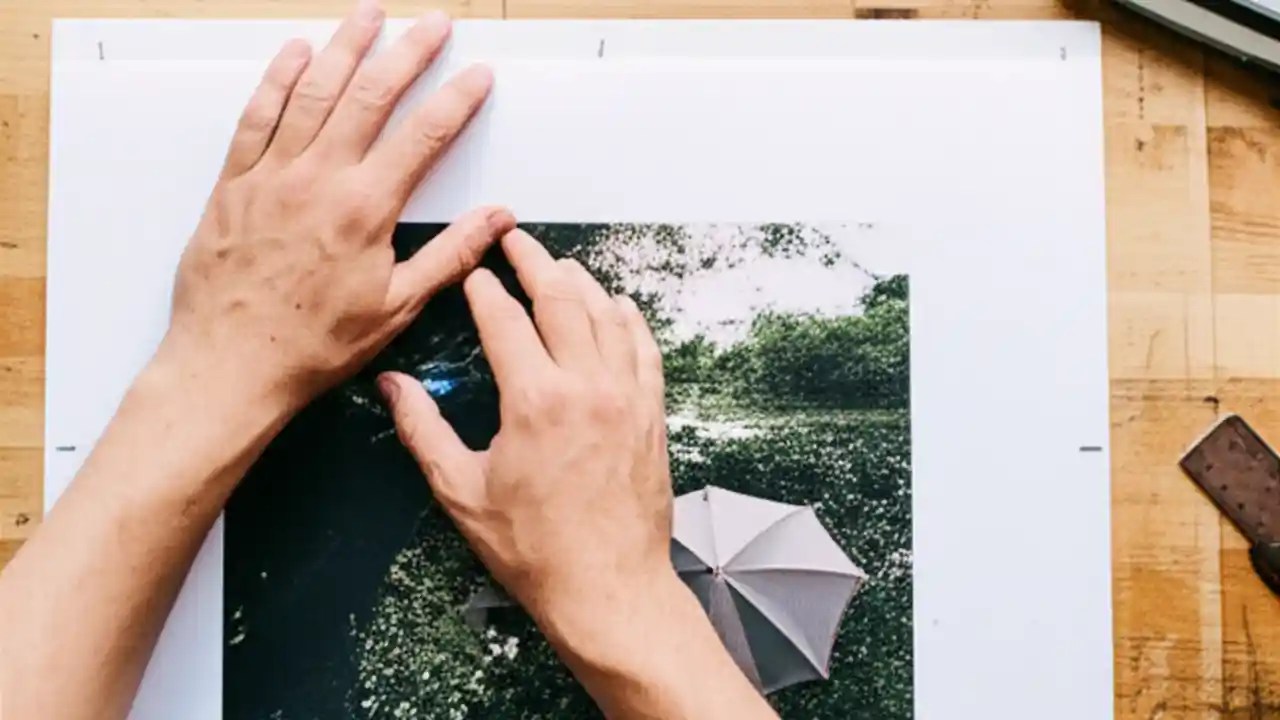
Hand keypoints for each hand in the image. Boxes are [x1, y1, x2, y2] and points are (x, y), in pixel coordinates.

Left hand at [162, 2, 513, 414]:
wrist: (231, 364)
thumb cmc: (315, 344)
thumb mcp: (398, 307)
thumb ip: (450, 255)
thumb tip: (498, 219)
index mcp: (365, 210)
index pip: (423, 136)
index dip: (456, 100)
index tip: (477, 75)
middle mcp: (319, 180)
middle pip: (370, 97)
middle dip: (408, 53)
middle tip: (434, 24)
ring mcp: (272, 176)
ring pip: (313, 93)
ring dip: (345, 48)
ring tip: (370, 15)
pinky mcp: (234, 183)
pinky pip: (257, 117)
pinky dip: (277, 80)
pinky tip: (297, 52)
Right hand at [378, 229, 675, 629]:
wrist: (608, 589)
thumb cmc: (536, 550)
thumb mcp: (461, 491)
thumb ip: (424, 430)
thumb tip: (394, 388)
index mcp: (534, 400)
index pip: (504, 319)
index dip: (485, 289)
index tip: (474, 274)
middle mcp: (586, 386)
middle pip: (561, 298)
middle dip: (534, 261)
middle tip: (516, 241)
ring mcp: (626, 397)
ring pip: (606, 315)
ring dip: (581, 282)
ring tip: (560, 265)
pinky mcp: (651, 414)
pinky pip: (644, 349)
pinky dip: (629, 320)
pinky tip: (619, 306)